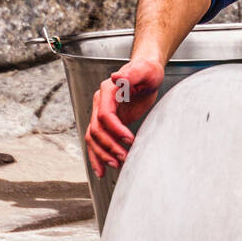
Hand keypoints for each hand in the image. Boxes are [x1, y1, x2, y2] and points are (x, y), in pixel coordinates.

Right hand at [84, 55, 164, 178]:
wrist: (147, 72)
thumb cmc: (148, 71)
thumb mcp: (145, 71)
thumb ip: (133, 73)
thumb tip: (117, 77)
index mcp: (107, 91)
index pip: (105, 115)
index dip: (116, 130)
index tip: (130, 140)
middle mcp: (100, 102)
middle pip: (97, 130)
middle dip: (109, 146)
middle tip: (124, 157)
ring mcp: (101, 112)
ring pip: (93, 138)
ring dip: (102, 154)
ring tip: (117, 165)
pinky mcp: (107, 122)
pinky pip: (97, 141)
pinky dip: (97, 156)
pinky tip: (102, 169)